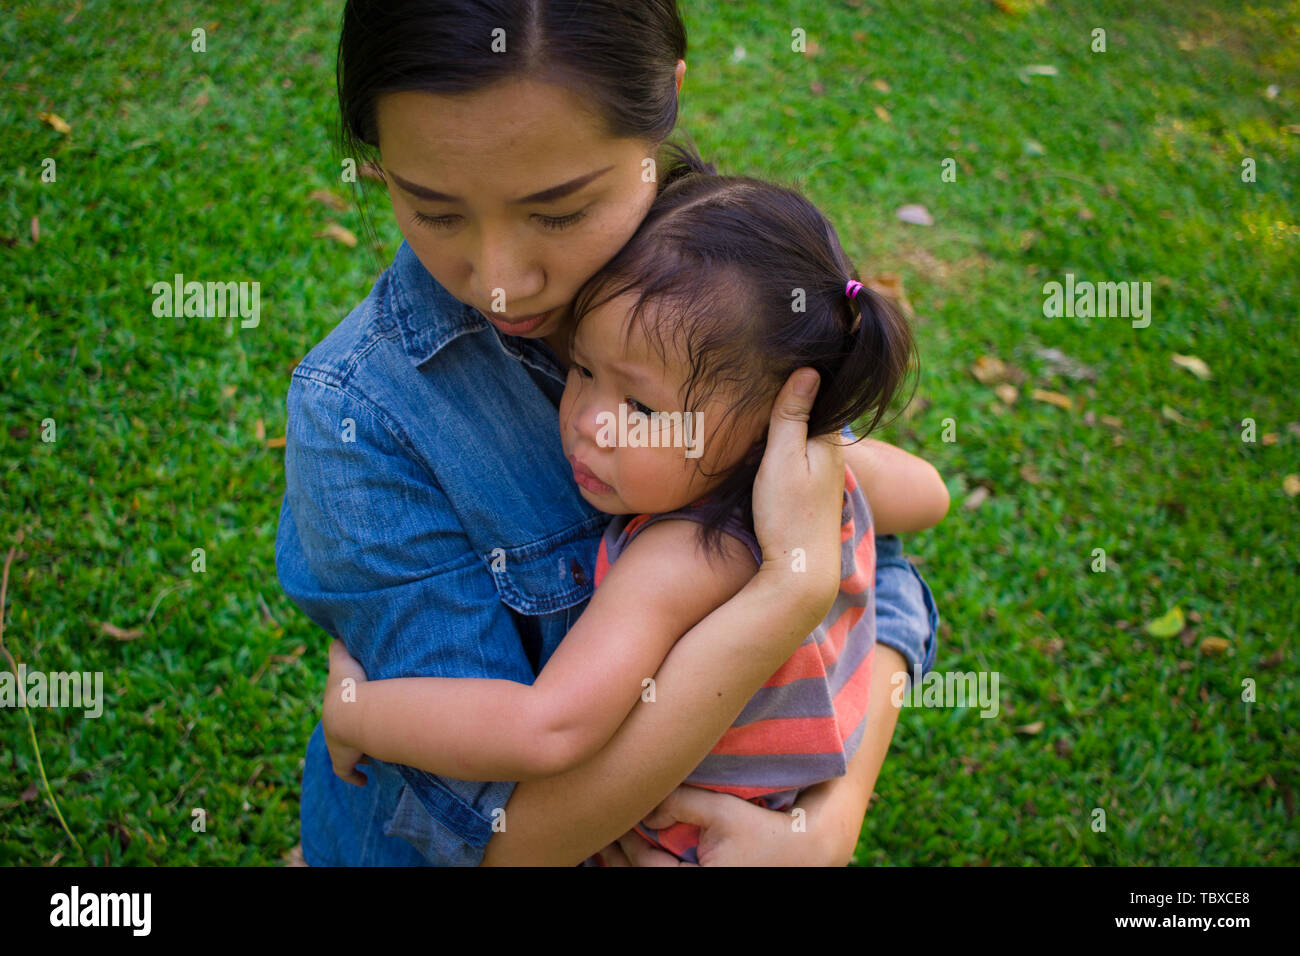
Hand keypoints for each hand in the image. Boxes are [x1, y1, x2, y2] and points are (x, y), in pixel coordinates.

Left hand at [322, 639, 368, 785]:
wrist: (349, 710)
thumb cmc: (351, 684)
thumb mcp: (343, 656)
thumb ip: (341, 643)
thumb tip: (339, 630)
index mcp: (334, 704)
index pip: (339, 706)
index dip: (347, 706)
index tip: (356, 706)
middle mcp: (332, 727)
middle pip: (342, 730)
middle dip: (352, 729)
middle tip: (367, 728)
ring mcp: (337, 746)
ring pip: (348, 751)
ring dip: (358, 751)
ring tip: (373, 749)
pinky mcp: (343, 761)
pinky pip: (347, 772)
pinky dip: (355, 776)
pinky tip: (364, 780)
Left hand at [597, 786, 836, 865]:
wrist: (805, 848)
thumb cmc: (766, 830)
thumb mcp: (723, 811)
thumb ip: (683, 803)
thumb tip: (648, 806)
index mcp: (700, 883)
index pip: (646, 868)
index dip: (623, 847)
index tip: (610, 826)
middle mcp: (699, 886)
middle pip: (645, 878)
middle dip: (621, 859)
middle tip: (601, 839)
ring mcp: (705, 884)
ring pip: (656, 878)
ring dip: (633, 865)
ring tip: (612, 847)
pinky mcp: (709, 878)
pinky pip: (670, 876)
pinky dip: (651, 867)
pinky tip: (639, 854)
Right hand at [752, 368, 844, 620]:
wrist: (800, 573)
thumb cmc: (787, 514)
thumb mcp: (783, 458)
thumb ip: (793, 416)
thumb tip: (810, 369)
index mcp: (830, 440)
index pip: (818, 394)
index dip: (798, 378)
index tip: (776, 357)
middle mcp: (833, 457)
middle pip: (811, 417)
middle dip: (793, 399)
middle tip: (761, 376)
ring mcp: (824, 478)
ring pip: (804, 439)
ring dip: (786, 425)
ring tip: (759, 405)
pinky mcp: (811, 496)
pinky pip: (799, 458)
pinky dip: (784, 447)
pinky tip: (766, 448)